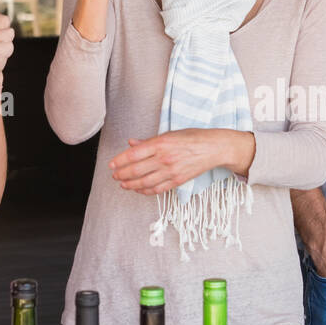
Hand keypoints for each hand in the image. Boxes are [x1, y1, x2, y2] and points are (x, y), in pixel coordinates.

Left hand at [108, 128, 251, 195]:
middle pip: (136, 170)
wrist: (214, 148)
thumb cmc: (192, 137)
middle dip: (122, 174)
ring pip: (144, 182)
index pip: (134, 154)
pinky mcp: (177, 181)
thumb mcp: (169, 134)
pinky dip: (145, 190)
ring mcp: (171, 171)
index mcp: (161, 143)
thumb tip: (131, 144)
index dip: (119, 161)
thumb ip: (149, 141)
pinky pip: (157, 189)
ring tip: (123, 184)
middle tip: (115, 176)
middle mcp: (164, 158)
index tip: (111, 165)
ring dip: (131, 184)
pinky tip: (138, 189)